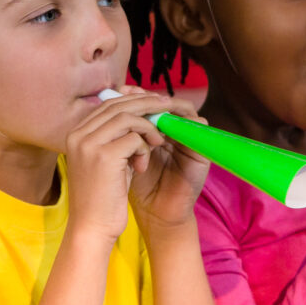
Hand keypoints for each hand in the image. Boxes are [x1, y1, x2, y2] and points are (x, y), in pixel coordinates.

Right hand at [62, 88, 171, 244]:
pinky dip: (145, 148)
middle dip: (147, 104)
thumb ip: (115, 140)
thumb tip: (139, 118)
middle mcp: (79, 135)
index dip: (133, 102)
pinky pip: (134, 138)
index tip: (154, 105)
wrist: (92, 229)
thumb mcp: (106, 163)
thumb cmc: (102, 199)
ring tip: (157, 143)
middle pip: (118, 105)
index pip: (107, 105)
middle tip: (169, 108)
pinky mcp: (104, 156)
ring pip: (128, 117)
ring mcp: (89, 144)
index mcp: (76, 135)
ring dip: (149, 127)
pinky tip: (142, 166)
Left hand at [122, 91, 211, 236]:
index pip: (150, 103)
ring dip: (166, 105)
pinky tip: (164, 121)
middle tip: (134, 93)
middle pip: (166, 102)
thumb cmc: (136, 186)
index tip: (120, 90)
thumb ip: (119, 131)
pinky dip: (183, 120)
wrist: (155, 214)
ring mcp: (190, 140)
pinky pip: (199, 127)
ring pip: (184, 110)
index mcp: (157, 131)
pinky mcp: (202, 151)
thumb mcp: (122, 155)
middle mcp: (174, 133)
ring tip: (147, 105)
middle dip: (149, 96)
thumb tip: (103, 99)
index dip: (137, 94)